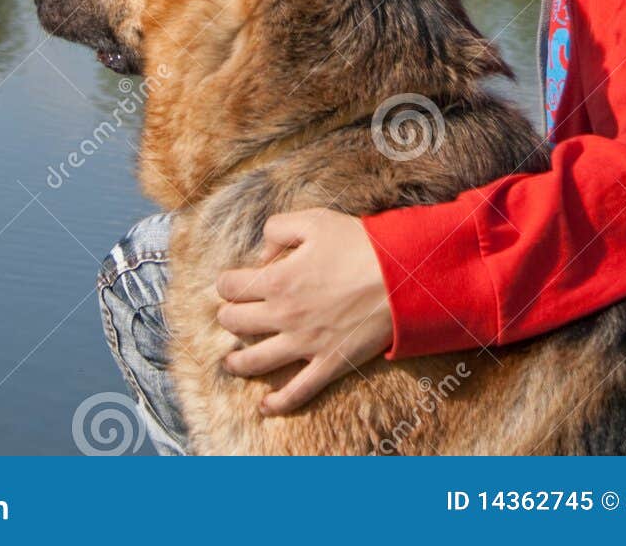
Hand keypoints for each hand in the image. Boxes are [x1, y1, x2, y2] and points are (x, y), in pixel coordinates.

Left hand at [214, 207, 392, 413]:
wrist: (400, 277)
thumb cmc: (358, 245)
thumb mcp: (314, 220)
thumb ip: (278, 229)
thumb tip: (262, 254)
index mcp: (277, 280)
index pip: (231, 286)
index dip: (225, 283)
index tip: (229, 283)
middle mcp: (284, 315)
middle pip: (236, 323)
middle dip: (228, 317)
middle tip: (230, 315)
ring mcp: (305, 344)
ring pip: (256, 361)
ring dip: (237, 362)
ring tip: (230, 361)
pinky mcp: (328, 364)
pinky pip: (297, 392)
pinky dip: (278, 403)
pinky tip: (265, 406)